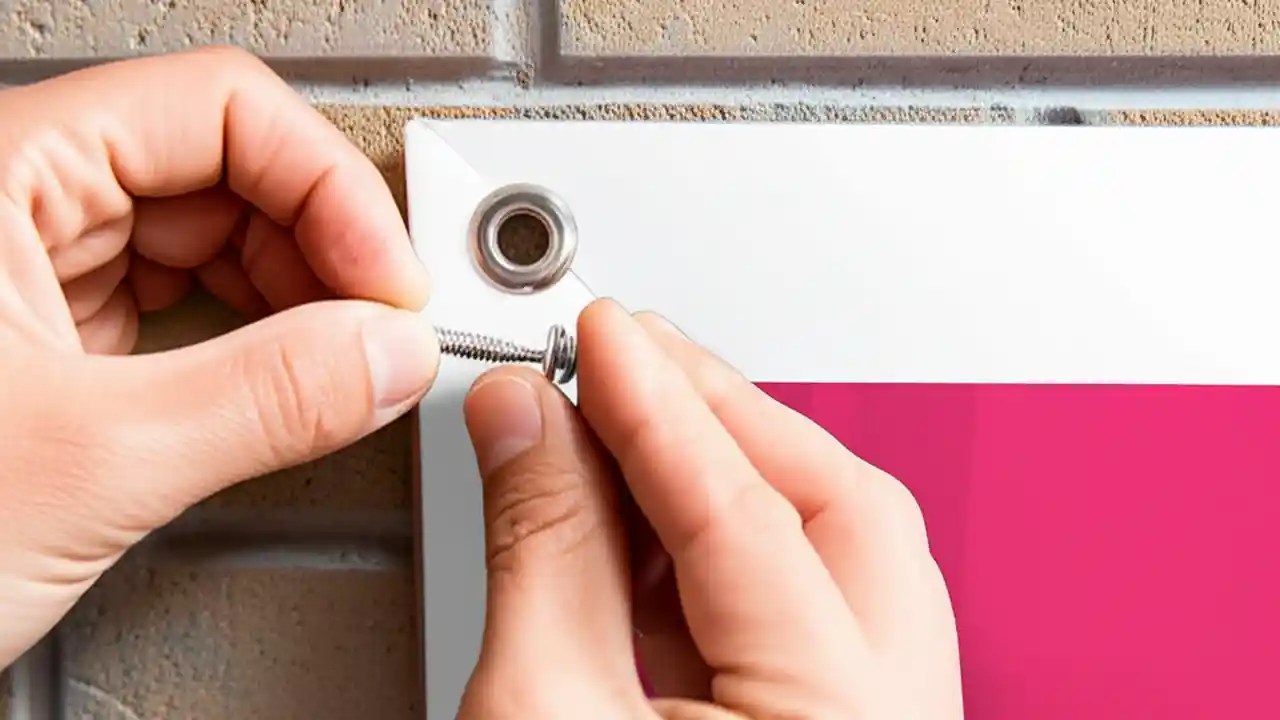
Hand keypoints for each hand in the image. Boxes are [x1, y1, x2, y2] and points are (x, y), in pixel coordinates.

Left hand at [0, 48, 438, 665]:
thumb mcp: (86, 463)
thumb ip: (264, 398)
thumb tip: (387, 354)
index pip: (218, 110)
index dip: (326, 188)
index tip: (385, 280)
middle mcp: (9, 202)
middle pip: (224, 170)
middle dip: (321, 249)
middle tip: (380, 331)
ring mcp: (27, 271)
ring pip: (210, 239)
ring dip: (297, 298)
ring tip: (343, 361)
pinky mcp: (49, 341)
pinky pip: (183, 308)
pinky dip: (252, 343)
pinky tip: (284, 380)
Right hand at [457, 299, 962, 717]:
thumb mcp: (540, 714)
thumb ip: (542, 554)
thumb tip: (529, 421)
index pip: (746, 515)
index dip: (657, 407)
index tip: (597, 336)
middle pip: (840, 509)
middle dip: (721, 415)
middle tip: (626, 360)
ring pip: (841, 548)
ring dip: (728, 470)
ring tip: (627, 425)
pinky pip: (812, 604)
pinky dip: (729, 544)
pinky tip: (650, 517)